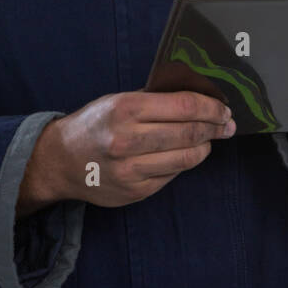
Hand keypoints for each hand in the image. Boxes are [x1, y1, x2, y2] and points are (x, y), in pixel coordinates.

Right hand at [16, 90, 235, 216]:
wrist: (60, 161)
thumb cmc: (93, 124)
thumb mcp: (116, 100)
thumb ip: (153, 98)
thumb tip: (197, 96)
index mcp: (125, 109)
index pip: (184, 106)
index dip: (211, 107)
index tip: (223, 108)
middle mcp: (128, 140)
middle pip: (189, 133)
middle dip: (215, 127)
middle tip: (227, 125)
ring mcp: (131, 170)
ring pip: (186, 158)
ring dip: (204, 147)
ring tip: (209, 140)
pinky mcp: (135, 192)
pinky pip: (171, 176)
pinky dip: (183, 164)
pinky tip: (183, 155)